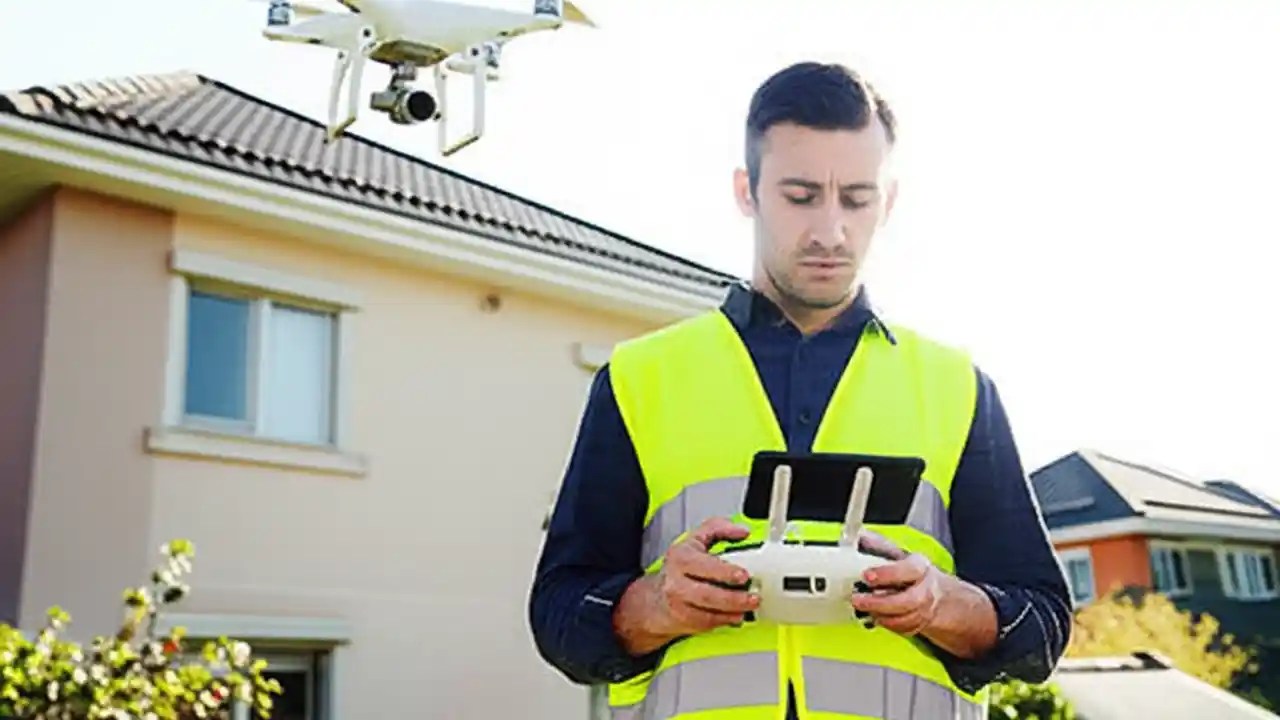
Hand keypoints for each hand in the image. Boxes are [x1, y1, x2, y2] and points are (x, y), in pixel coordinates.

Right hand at [650, 517, 759, 633]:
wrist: (656, 598)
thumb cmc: (680, 568)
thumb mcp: (695, 540)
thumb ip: (718, 528)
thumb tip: (741, 531)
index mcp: (681, 557)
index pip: (703, 565)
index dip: (725, 572)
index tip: (744, 575)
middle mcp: (676, 582)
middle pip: (706, 594)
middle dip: (733, 598)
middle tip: (754, 596)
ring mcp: (679, 604)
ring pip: (708, 612)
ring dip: (733, 610)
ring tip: (750, 606)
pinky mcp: (685, 621)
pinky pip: (708, 623)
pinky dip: (726, 620)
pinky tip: (738, 615)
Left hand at [851, 531, 945, 635]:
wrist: (938, 595)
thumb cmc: (913, 573)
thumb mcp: (899, 555)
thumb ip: (879, 545)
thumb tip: (860, 536)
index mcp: (920, 568)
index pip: (908, 570)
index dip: (887, 574)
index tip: (867, 575)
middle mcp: (925, 590)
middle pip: (906, 601)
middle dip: (878, 602)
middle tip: (856, 599)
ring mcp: (923, 610)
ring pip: (903, 618)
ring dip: (880, 615)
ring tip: (861, 608)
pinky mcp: (918, 625)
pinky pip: (901, 629)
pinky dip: (886, 624)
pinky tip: (874, 616)